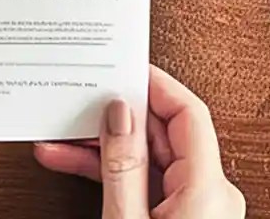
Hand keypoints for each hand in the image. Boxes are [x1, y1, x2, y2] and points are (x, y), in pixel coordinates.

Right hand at [33, 65, 244, 217]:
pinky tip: (72, 165)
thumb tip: (119, 114)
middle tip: (76, 100)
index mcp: (210, 190)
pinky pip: (145, 183)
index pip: (187, 113)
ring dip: (101, 147)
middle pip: (162, 135)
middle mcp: (212, 196)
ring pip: (147, 159)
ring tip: (57, 140)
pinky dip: (109, 172)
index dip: (153, 83)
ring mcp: (197, 210)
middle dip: (112, 117)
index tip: (119, 65)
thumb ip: (122, 165)